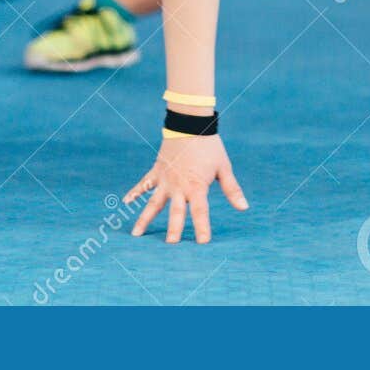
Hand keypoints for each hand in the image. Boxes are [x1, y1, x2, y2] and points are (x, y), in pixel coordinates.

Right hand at [124, 135, 247, 243]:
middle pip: (176, 212)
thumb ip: (232, 189)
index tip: (202, 243)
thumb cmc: (210, 146)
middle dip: (174, 229)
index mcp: (197, 186)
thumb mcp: (223, 167)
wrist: (190, 124)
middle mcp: (179, 186)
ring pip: (153, 203)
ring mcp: (165, 179)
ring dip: (145, 218)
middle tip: (170, 246)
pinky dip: (135, 191)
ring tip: (136, 235)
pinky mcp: (157, 171)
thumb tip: (244, 208)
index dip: (202, 228)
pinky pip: (143, 183)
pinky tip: (126, 202)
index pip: (200, 212)